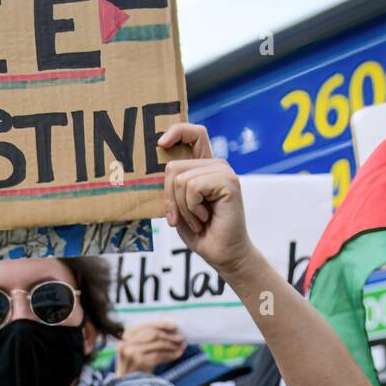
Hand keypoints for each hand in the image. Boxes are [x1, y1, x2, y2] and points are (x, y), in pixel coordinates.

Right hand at [115, 322, 184, 375]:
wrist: (126, 385)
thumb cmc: (134, 366)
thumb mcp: (136, 348)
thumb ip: (148, 338)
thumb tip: (172, 329)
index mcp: (126, 335)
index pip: (146, 326)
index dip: (162, 325)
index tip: (175, 326)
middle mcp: (127, 342)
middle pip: (153, 334)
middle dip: (169, 336)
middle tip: (181, 339)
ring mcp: (132, 352)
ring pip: (158, 345)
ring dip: (172, 346)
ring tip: (181, 347)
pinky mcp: (140, 362)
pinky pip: (160, 356)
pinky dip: (171, 355)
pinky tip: (178, 355)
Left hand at [158, 124, 252, 276]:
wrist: (223, 254)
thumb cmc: (201, 232)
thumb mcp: (178, 206)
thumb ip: (172, 185)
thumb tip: (157, 168)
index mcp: (204, 167)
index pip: (194, 133)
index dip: (177, 131)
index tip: (160, 143)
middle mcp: (216, 165)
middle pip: (173, 165)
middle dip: (170, 196)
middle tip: (181, 217)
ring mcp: (224, 172)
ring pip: (180, 179)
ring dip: (182, 207)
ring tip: (198, 219)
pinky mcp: (228, 182)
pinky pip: (192, 188)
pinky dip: (192, 209)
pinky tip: (205, 218)